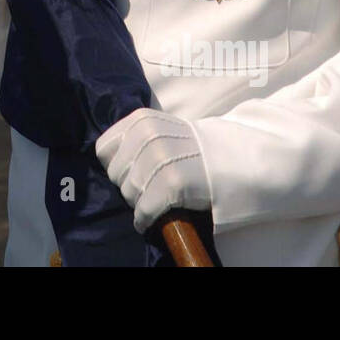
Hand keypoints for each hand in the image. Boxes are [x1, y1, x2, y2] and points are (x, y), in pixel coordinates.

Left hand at [95, 109, 210, 232]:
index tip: (131, 172)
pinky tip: (151, 218)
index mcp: (140, 120)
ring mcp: (159, 159)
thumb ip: (133, 140)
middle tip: (149, 187)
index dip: (115, 165)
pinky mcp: (172, 184)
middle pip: (116, 175)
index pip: (103, 150)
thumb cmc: (193, 149)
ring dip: (140, 201)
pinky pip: (143, 210)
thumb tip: (107, 164)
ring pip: (128, 194)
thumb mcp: (160, 130)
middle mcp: (147, 135)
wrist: (236, 160)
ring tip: (157, 198)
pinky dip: (145, 219)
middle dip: (129, 185)